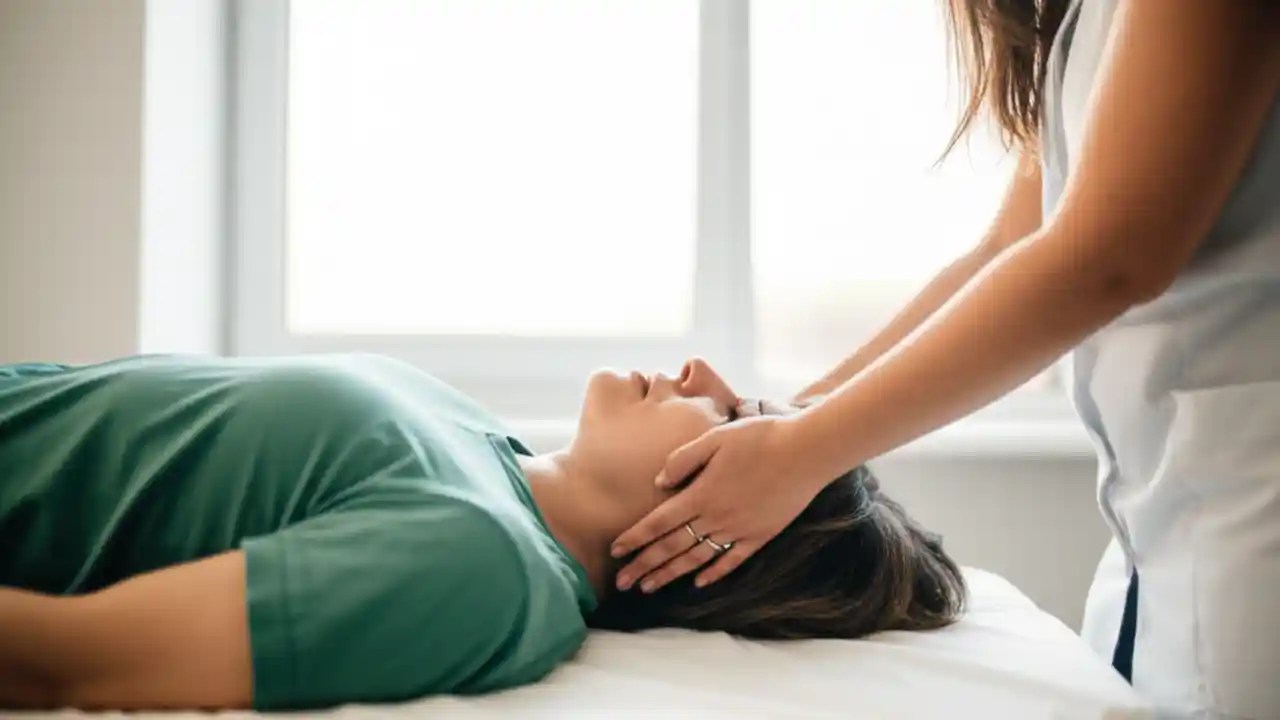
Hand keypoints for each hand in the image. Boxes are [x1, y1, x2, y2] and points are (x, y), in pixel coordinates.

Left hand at [610, 413, 829, 592]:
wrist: (806, 451)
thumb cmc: (759, 436)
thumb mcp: (714, 437)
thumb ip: (682, 459)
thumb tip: (657, 483)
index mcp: (702, 493)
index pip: (659, 522)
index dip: (635, 538)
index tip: (615, 552)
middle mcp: (717, 517)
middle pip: (672, 546)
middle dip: (644, 565)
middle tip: (622, 583)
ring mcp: (739, 529)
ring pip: (697, 558)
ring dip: (671, 574)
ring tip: (649, 587)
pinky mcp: (760, 535)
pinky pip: (732, 560)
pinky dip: (713, 574)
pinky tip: (698, 583)